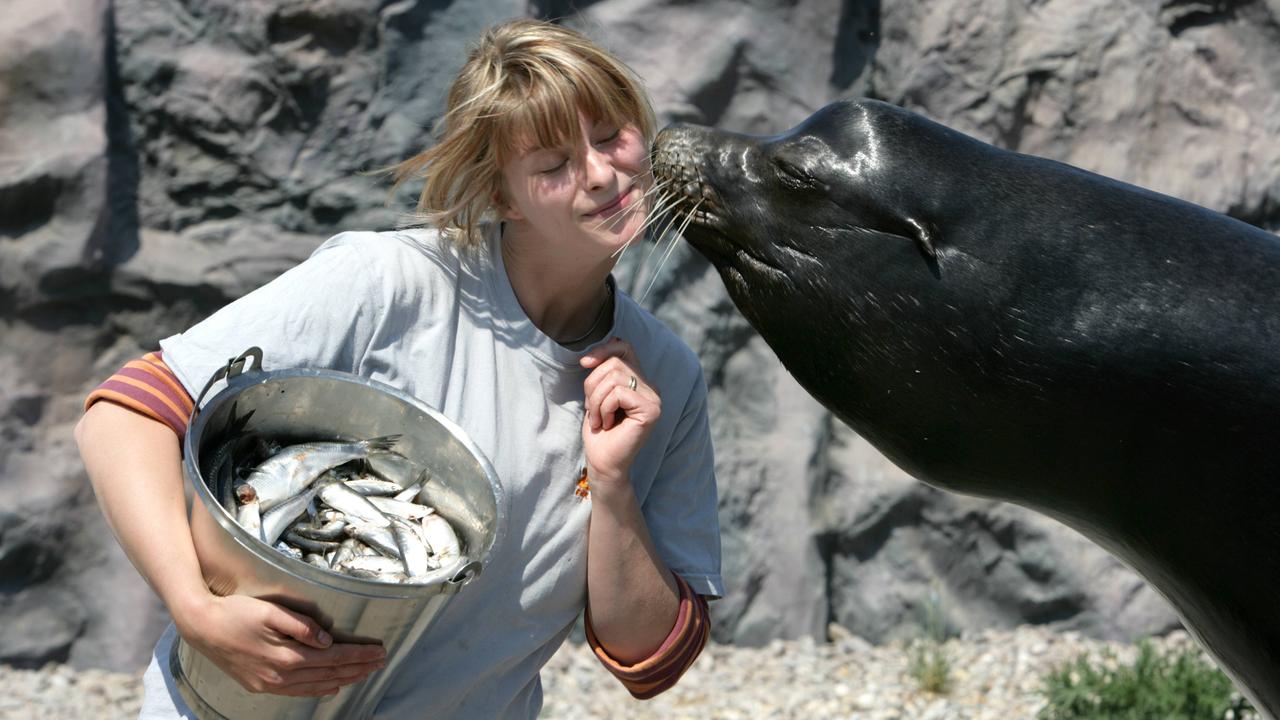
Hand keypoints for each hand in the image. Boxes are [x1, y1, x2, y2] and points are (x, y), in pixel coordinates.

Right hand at [175, 593, 386, 696]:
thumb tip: (328, 639)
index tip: (379, 651)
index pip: (334, 658)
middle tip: (381, 662)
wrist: (201, 628)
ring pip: (316, 686)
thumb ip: (301, 626)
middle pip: (329, 674)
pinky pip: (297, 692)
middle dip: (358, 668)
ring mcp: (270, 683)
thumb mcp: (271, 612)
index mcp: (287, 656)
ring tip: (364, 673)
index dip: (359, 655)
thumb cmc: (236, 613)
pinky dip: (318, 690)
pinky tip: (331, 688)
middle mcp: (281, 675)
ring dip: (344, 679)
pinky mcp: (261, 685)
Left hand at [580, 337, 660, 485]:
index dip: (603, 349)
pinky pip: (618, 393)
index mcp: (641, 381)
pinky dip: (604, 408)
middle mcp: (652, 388)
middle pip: (615, 362)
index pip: (625, 347)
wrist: (603, 463)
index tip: (584, 363)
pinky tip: (607, 424)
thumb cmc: (599, 432)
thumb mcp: (597, 395)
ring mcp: (655, 399)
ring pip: (614, 376)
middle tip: (593, 409)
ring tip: (599, 419)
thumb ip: (602, 373)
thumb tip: (591, 355)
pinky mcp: (651, 410)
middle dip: (593, 384)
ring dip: (596, 399)